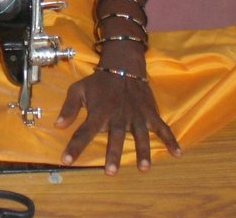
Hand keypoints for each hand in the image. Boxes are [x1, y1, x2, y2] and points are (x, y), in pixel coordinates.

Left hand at [55, 68, 181, 174]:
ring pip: (140, 135)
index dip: (74, 146)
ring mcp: (136, 115)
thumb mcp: (78, 89)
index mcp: (99, 112)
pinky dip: (171, 140)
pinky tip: (177, 153)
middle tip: (110, 171)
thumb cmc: (99, 81)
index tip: (66, 160)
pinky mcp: (150, 113)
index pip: (83, 131)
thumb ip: (69, 108)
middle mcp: (118, 115)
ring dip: (143, 151)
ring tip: (144, 167)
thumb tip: (57, 125)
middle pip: (115, 137)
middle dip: (113, 154)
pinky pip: (162, 127)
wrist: (123, 64)